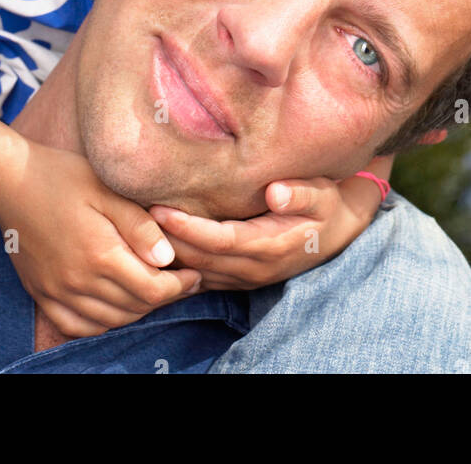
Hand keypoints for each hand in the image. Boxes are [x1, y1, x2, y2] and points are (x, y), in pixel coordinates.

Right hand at [0, 141, 202, 339]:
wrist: (10, 180)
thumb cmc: (64, 176)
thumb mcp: (108, 190)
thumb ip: (139, 226)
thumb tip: (167, 259)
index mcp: (100, 254)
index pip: (152, 290)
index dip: (180, 286)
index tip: (196, 273)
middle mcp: (78, 281)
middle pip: (134, 307)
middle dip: (164, 297)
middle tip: (182, 280)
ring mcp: (57, 291)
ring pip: (109, 320)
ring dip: (137, 311)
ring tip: (154, 290)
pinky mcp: (41, 293)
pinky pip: (76, 326)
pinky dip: (101, 324)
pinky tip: (114, 307)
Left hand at [149, 171, 386, 291]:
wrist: (336, 235)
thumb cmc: (325, 207)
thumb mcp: (324, 195)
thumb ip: (302, 194)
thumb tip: (276, 192)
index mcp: (270, 245)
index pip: (220, 240)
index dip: (189, 228)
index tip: (160, 210)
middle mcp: (253, 268)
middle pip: (200, 259)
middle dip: (167, 241)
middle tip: (134, 216)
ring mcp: (244, 277)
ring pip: (197, 272)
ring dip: (169, 255)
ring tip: (137, 230)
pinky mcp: (237, 278)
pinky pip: (202, 277)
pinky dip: (178, 266)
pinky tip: (156, 249)